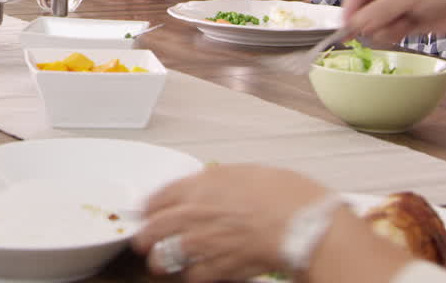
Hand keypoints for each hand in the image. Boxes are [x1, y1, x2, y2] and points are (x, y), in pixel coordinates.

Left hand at [132, 165, 333, 279]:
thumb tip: (208, 186)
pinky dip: (192, 275)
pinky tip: (197, 271)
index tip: (149, 212)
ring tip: (163, 261)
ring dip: (161, 260)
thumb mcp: (242, 172)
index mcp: (199, 187)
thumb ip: (216, 181)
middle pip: (151, 230)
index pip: (156, 198)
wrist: (301, 224)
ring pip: (164, 258)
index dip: (150, 208)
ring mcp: (203, 245)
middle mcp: (193, 216)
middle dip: (144, 236)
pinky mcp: (218, 269)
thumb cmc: (283, 195)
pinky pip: (192, 276)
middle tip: (144, 240)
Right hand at [342, 0, 445, 44]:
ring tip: (404, 23)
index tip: (346, 29)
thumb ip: (380, 10)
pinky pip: (386, 32)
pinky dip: (394, 34)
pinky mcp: (402, 19)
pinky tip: (408, 28)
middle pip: (363, 10)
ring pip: (373, 24)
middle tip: (387, 24)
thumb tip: (355, 23)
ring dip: (385, 28)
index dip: (350, 11)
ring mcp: (394, 4)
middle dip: (372, 21)